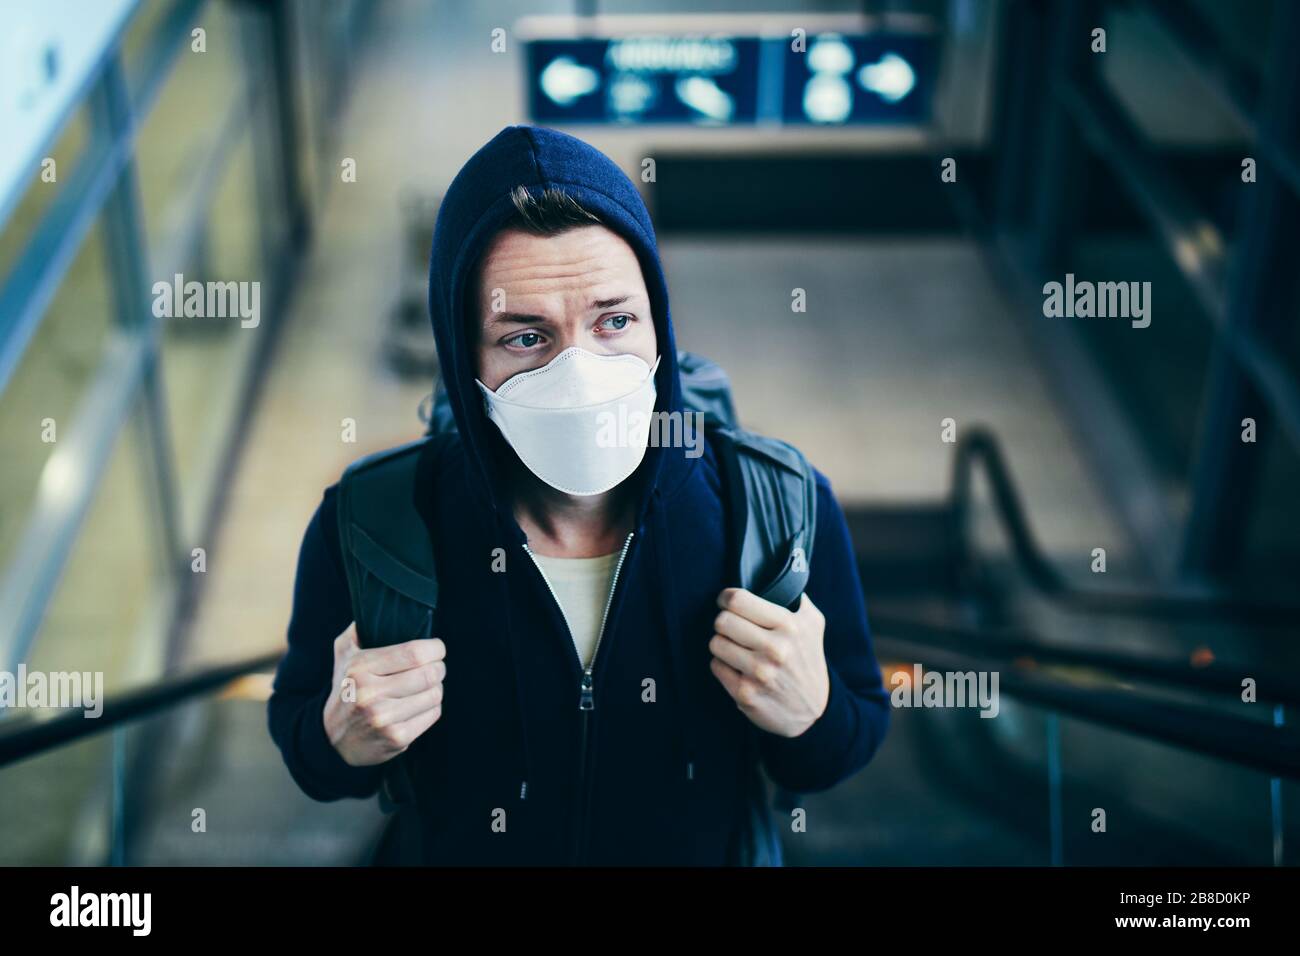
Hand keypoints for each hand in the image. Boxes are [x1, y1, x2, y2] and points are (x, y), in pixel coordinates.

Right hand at [323, 622, 445, 766]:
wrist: (333, 738)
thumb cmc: (346, 687)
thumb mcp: (343, 654)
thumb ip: (359, 628)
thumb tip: (379, 602)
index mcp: (360, 668)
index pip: (414, 653)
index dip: (435, 649)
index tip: (437, 649)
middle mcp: (370, 694)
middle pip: (429, 674)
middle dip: (439, 667)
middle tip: (436, 666)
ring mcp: (384, 718)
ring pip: (434, 694)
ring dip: (436, 688)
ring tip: (427, 686)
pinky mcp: (396, 738)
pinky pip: (433, 714)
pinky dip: (432, 707)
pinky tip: (420, 704)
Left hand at [708, 588, 828, 737]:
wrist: (815, 710)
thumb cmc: (808, 659)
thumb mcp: (813, 624)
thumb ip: (795, 596)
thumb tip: (774, 571)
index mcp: (789, 626)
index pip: (739, 600)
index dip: (726, 598)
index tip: (726, 601)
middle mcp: (775, 649)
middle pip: (722, 621)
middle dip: (724, 622)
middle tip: (732, 627)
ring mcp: (759, 674)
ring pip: (716, 643)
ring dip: (722, 644)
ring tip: (736, 648)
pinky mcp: (746, 694)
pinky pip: (716, 666)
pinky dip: (723, 666)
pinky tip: (738, 668)